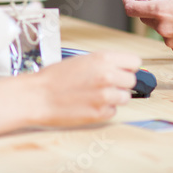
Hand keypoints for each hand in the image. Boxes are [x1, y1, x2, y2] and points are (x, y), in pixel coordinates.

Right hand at [0, 51, 139, 141]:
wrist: (37, 96)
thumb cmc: (55, 77)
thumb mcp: (82, 60)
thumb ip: (105, 63)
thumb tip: (124, 68)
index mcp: (103, 59)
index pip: (135, 62)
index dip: (127, 67)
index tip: (121, 70)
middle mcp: (108, 76)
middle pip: (132, 80)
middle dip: (121, 82)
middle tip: (105, 84)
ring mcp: (106, 96)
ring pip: (125, 97)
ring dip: (114, 97)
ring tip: (95, 94)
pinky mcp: (100, 113)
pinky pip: (113, 111)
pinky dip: (105, 109)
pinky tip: (89, 104)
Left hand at [123, 0, 172, 54]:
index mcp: (161, 11)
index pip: (133, 9)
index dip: (127, 3)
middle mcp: (162, 28)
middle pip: (145, 19)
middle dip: (149, 10)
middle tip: (160, 2)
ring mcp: (169, 41)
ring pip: (159, 29)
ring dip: (164, 21)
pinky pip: (170, 39)